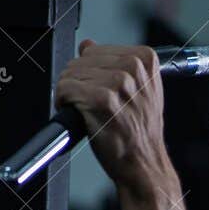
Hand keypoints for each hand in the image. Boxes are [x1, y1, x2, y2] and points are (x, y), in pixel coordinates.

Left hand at [55, 40, 178, 200]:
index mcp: (144, 58)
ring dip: (71, 95)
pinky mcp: (102, 100)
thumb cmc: (139, 134)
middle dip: (79, 82)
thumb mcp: (139, 92)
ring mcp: (118, 83)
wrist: (143, 164)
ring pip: (70, 74)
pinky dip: (63, 103)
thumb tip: (88, 45)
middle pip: (80, 60)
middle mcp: (133, 67)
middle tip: (91, 106)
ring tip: (88, 113)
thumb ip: (116, 65)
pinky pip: (65, 89)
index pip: (95, 50)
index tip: (98, 90)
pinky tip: (80, 116)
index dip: (90, 72)